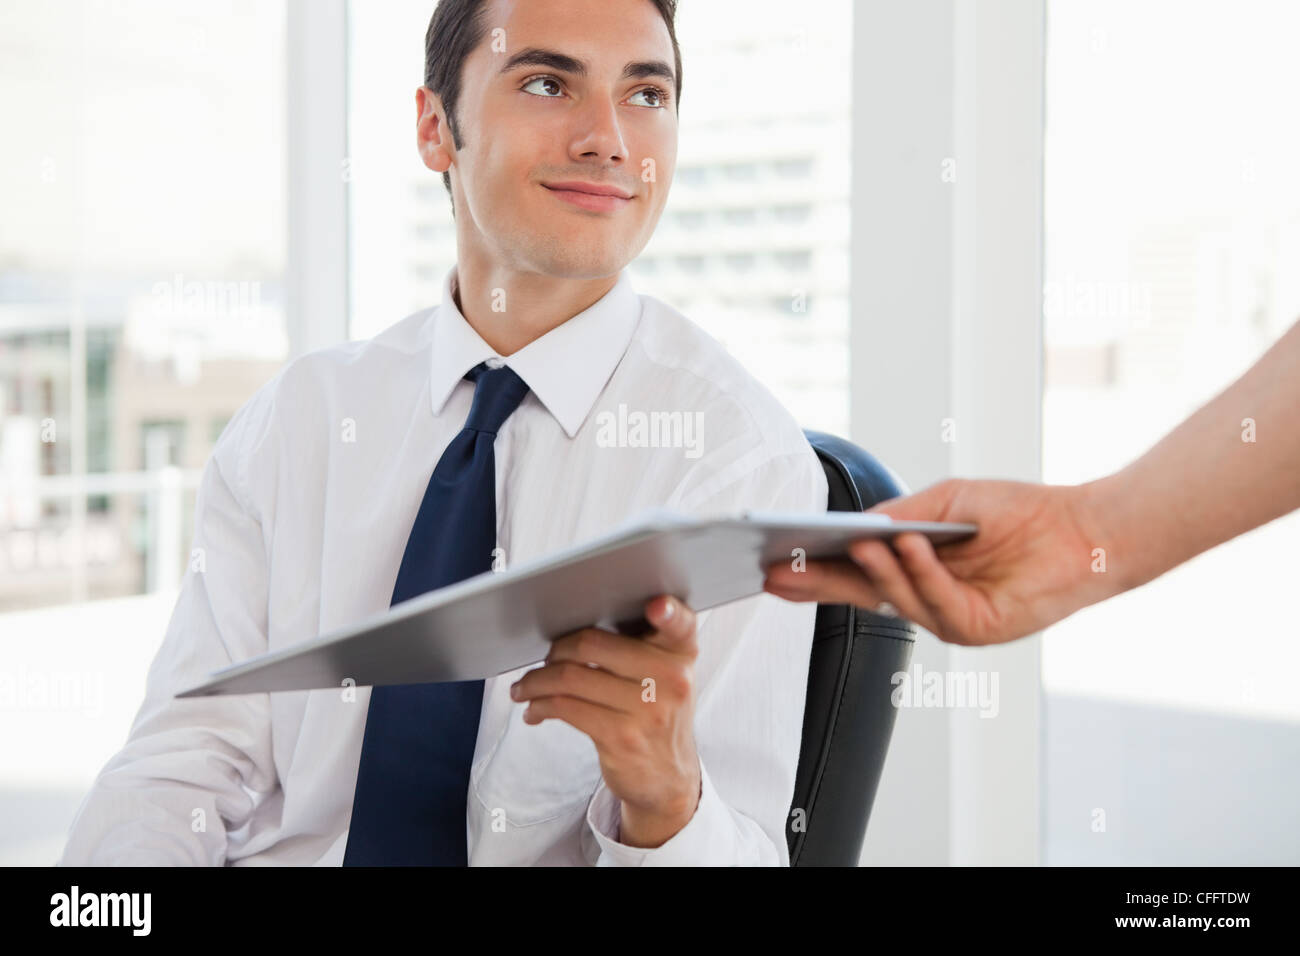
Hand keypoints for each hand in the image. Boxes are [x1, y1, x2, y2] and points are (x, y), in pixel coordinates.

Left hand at [509, 595, 701, 846]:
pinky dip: (540, 705)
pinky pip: (565, 708)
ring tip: (525, 687)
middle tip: (546, 659)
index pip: (682, 624)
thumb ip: (644, 644)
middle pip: (594, 644)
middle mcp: (672, 678)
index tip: (656, 605)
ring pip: (571, 677)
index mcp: (682, 653)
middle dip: (556, 650)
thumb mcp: (667, 676)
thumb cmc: (656, 712)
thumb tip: (574, 626)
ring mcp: (648, 709)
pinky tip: (535, 709)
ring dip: (536, 681)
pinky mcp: (622, 737)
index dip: (670, 612)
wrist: (667, 777)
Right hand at [763, 477, 1123, 644]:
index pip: (853, 576)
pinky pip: (939, 600)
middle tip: (780, 572)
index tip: (773, 565)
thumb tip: (857, 524)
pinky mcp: (979, 627)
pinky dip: (921, 570)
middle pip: (860, 595)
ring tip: (856, 539)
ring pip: (897, 598)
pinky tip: (910, 544)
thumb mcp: (946, 502)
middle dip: (818, 583)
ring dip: (876, 568)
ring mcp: (950, 619)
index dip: (813, 573)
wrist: (1081, 529)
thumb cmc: (1018, 513)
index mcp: (914, 572)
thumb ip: (901, 514)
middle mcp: (927, 601)